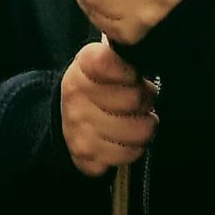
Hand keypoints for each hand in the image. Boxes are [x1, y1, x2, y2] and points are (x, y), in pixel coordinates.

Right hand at [60, 42, 156, 178]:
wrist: (67, 114)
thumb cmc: (99, 82)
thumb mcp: (106, 58)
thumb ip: (125, 57)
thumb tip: (148, 60)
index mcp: (82, 65)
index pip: (107, 63)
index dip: (130, 70)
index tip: (136, 76)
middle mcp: (75, 97)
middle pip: (133, 99)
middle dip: (147, 99)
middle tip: (145, 99)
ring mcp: (78, 129)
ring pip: (137, 132)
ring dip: (146, 126)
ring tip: (141, 119)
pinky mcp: (85, 157)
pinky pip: (128, 155)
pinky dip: (135, 148)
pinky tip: (129, 139)